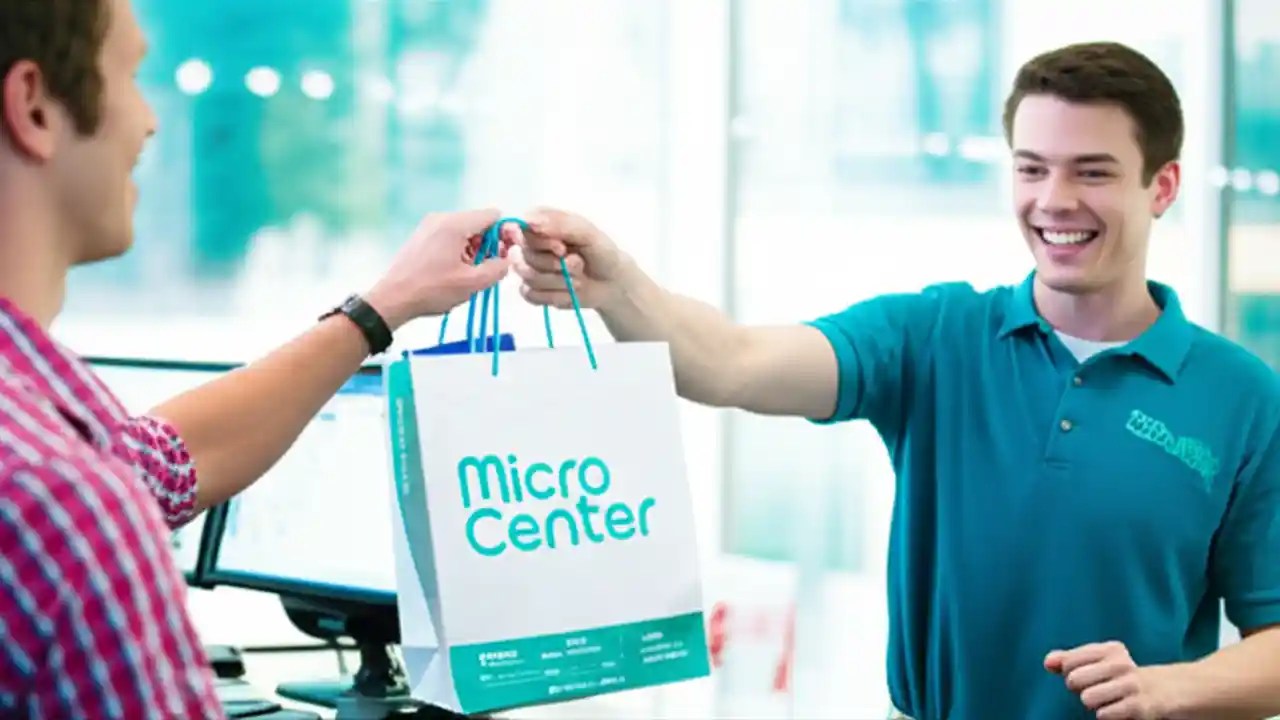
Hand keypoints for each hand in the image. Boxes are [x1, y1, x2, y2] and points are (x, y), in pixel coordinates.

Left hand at [363, 208, 513, 327]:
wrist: (393, 299)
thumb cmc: (432, 290)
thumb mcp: (473, 283)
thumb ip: (498, 267)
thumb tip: (507, 259)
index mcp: (454, 224)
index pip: (492, 215)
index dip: (504, 233)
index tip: (503, 255)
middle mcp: (441, 218)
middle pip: (478, 223)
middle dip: (488, 245)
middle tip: (485, 270)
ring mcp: (428, 226)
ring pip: (464, 232)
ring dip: (472, 251)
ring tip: (467, 275)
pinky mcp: (421, 237)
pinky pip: (449, 237)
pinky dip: (457, 251)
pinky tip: (452, 272)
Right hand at [510, 207, 628, 311]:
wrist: (612, 283)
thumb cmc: (601, 253)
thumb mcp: (587, 233)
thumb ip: (560, 224)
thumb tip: (528, 221)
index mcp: (542, 225)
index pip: (521, 230)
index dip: (539, 242)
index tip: (561, 249)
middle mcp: (532, 245)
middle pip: (522, 256)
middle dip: (552, 264)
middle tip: (577, 264)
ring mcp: (531, 269)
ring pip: (528, 277)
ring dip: (557, 281)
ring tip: (577, 279)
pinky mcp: (533, 291)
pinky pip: (530, 295)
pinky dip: (553, 295)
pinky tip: (567, 292)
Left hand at [1046, 642, 1178, 719]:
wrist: (1172, 691)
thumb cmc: (1125, 677)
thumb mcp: (1101, 662)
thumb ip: (1070, 659)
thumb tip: (1048, 663)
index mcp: (1110, 650)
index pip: (1069, 661)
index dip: (1070, 673)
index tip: (1086, 675)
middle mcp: (1121, 664)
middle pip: (1074, 680)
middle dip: (1080, 689)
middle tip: (1097, 689)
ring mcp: (1131, 685)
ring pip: (1087, 698)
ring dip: (1094, 704)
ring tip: (1109, 700)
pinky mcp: (1139, 707)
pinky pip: (1103, 714)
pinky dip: (1106, 715)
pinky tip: (1119, 710)